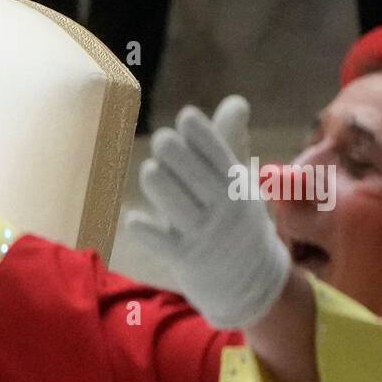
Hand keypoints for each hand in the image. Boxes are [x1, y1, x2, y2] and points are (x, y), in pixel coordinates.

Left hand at [125, 95, 290, 329]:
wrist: (249, 281)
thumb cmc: (236, 219)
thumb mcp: (240, 183)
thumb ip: (230, 143)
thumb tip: (236, 100)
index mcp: (237, 187)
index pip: (221, 158)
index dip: (204, 137)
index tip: (187, 115)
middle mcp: (224, 211)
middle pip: (200, 181)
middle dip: (181, 158)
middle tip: (162, 139)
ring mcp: (204, 237)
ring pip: (180, 209)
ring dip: (164, 189)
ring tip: (150, 170)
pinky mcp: (185, 260)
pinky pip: (163, 245)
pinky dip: (147, 233)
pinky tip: (131, 220)